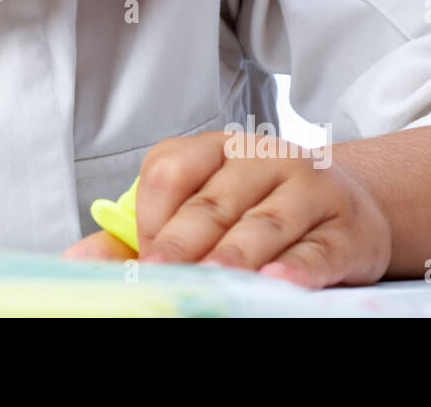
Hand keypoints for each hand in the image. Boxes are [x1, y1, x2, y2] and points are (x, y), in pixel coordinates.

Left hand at [62, 130, 391, 287]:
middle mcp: (262, 160)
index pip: (171, 169)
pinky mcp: (345, 229)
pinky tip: (278, 281)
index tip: (141, 257)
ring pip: (264, 223)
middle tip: (160, 272)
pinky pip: (318, 249)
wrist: (351, 204)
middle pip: (212, 201)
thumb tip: (79, 258)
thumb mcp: (203, 204)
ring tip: (212, 276)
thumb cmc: (261, 204)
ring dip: (235, 254)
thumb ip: (141, 231)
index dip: (150, 216)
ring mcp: (308, 189)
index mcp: (217, 148)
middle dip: (182, 240)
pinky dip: (298, 267)